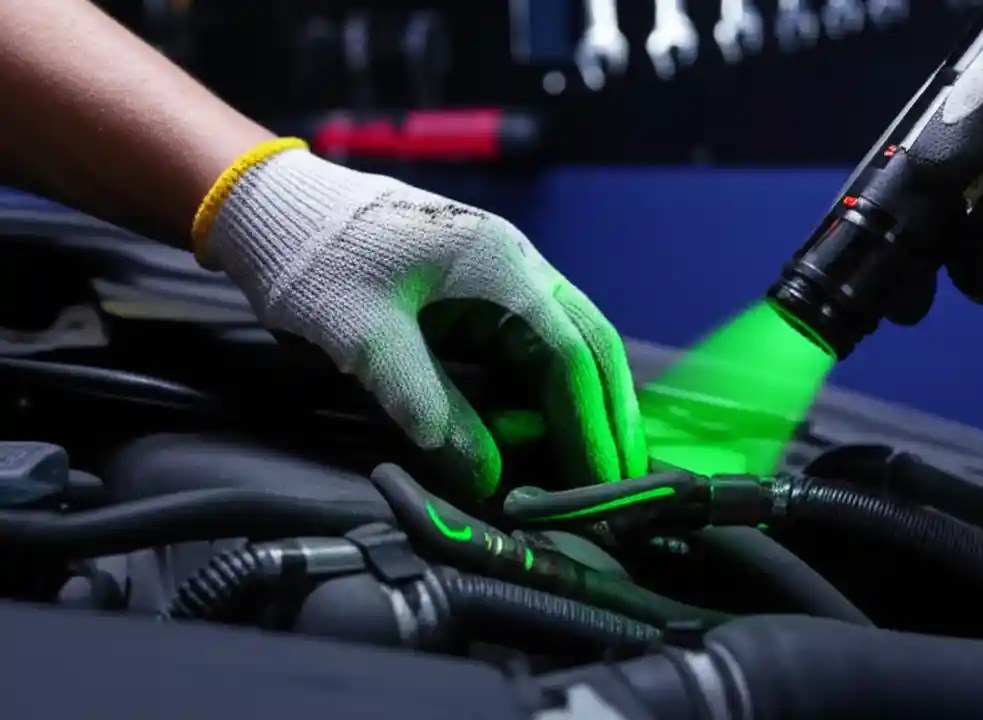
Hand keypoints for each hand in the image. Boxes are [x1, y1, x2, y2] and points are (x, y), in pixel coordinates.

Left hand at [202, 149, 647, 496]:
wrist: (271, 207)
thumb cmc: (314, 261)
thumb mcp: (366, 340)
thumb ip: (430, 409)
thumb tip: (489, 479)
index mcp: (501, 266)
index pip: (571, 355)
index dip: (591, 425)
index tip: (602, 483)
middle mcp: (518, 265)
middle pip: (590, 344)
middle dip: (611, 416)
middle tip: (624, 483)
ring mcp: (502, 273)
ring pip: (569, 343)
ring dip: (587, 404)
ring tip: (599, 465)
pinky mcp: (479, 289)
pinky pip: (531, 344)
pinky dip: (549, 390)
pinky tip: (550, 428)